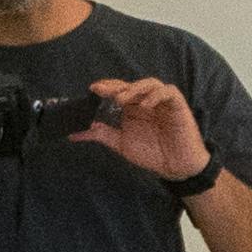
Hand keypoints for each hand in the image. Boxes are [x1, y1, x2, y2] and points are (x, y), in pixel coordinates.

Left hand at [79, 69, 210, 185]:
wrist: (176, 167)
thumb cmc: (152, 154)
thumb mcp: (121, 144)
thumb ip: (101, 135)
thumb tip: (74, 133)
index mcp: (133, 108)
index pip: (119, 91)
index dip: (107, 87)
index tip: (92, 89)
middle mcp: (147, 101)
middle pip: (131, 86)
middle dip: (116, 87)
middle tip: (102, 91)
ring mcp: (162, 102)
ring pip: (149, 84)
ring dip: (134, 89)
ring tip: (121, 99)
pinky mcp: (178, 105)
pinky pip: (168, 92)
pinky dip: (156, 95)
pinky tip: (145, 105)